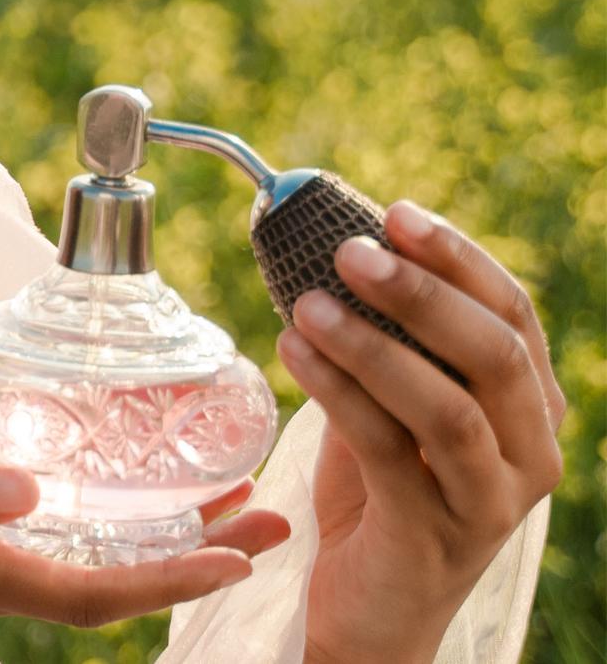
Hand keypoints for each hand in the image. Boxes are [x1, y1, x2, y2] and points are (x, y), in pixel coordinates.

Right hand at [0, 462, 289, 663]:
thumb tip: (30, 491)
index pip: (101, 589)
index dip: (177, 575)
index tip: (248, 553)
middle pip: (117, 580)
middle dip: (200, 555)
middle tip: (276, 517)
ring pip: (93, 563)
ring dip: (164, 537)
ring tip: (227, 500)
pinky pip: (55, 548)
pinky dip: (107, 523)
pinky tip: (114, 494)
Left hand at [276, 200, 567, 663]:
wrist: (372, 610)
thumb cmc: (381, 496)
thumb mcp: (395, 412)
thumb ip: (389, 347)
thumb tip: (333, 252)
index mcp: (530, 412)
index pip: (513, 317)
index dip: (459, 259)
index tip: (396, 213)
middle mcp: (528, 456)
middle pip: (495, 355)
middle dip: (423, 291)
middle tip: (348, 250)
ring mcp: (487, 501)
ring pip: (447, 407)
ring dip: (373, 345)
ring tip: (306, 303)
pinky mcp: (431, 534)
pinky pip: (387, 451)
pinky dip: (337, 392)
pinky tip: (291, 352)